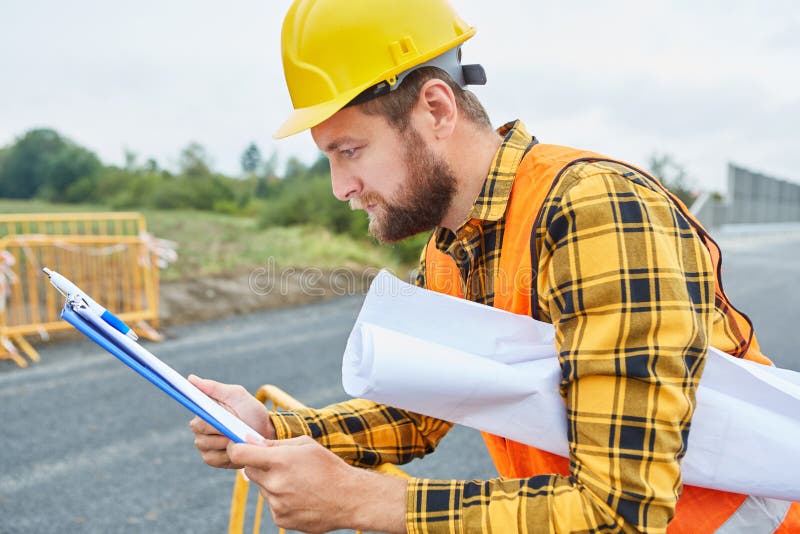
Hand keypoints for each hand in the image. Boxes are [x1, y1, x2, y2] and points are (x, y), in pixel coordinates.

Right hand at [187, 375, 275, 468]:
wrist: (266, 433)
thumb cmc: (251, 411)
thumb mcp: (237, 395)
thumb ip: (215, 388)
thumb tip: (191, 378)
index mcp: (203, 411)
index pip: (197, 414)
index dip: (202, 415)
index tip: (213, 416)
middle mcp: (199, 429)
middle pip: (202, 432)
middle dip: (221, 430)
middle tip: (237, 426)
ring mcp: (204, 445)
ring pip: (208, 446)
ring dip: (226, 442)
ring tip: (240, 436)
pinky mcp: (211, 459)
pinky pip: (214, 459)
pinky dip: (227, 455)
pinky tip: (237, 448)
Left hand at [228, 436, 406, 532]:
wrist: (349, 498)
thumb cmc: (328, 466)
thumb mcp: (305, 445)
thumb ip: (275, 443)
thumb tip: (250, 441)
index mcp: (280, 461)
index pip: (240, 454)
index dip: (234, 448)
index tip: (236, 447)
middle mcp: (275, 483)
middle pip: (249, 471)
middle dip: (259, 465)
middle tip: (279, 464)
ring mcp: (277, 503)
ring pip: (262, 488)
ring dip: (272, 483)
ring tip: (298, 482)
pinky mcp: (281, 518)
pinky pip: (272, 504)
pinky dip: (281, 499)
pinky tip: (300, 495)